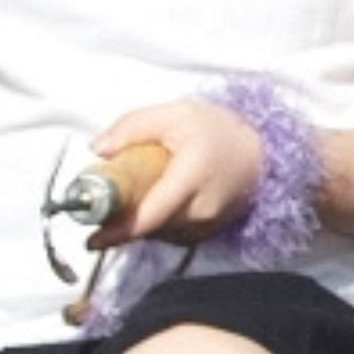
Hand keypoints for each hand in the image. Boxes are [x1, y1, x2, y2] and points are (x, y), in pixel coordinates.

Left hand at [88, 99, 263, 249]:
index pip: (149, 216)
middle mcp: (200, 210)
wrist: (261, 151)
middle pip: (147, 227)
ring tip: (136, 191)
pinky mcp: (205, 233)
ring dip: (138, 219)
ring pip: (156, 232)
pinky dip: (155, 221)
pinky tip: (155, 199)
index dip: (117, 232)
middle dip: (121, 219)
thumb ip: (133, 126)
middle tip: (106, 199)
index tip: (91, 239)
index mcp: (192, 178)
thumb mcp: (174, 114)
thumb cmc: (218, 131)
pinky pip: (169, 233)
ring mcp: (205, 226)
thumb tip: (99, 148)